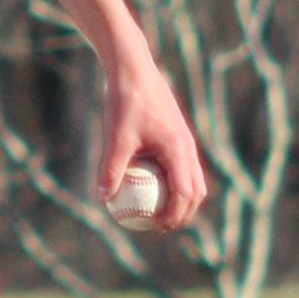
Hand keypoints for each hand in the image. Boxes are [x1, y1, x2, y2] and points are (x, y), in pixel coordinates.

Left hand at [97, 53, 206, 231]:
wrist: (133, 69)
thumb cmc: (124, 102)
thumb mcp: (115, 137)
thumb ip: (110, 168)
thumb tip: (102, 199)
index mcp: (178, 149)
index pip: (184, 193)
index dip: (175, 215)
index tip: (159, 228)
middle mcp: (186, 146)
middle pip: (196, 190)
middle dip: (184, 212)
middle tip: (162, 227)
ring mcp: (184, 140)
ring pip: (192, 178)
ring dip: (181, 198)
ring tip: (159, 212)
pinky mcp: (177, 134)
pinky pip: (180, 165)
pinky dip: (173, 181)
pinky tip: (149, 186)